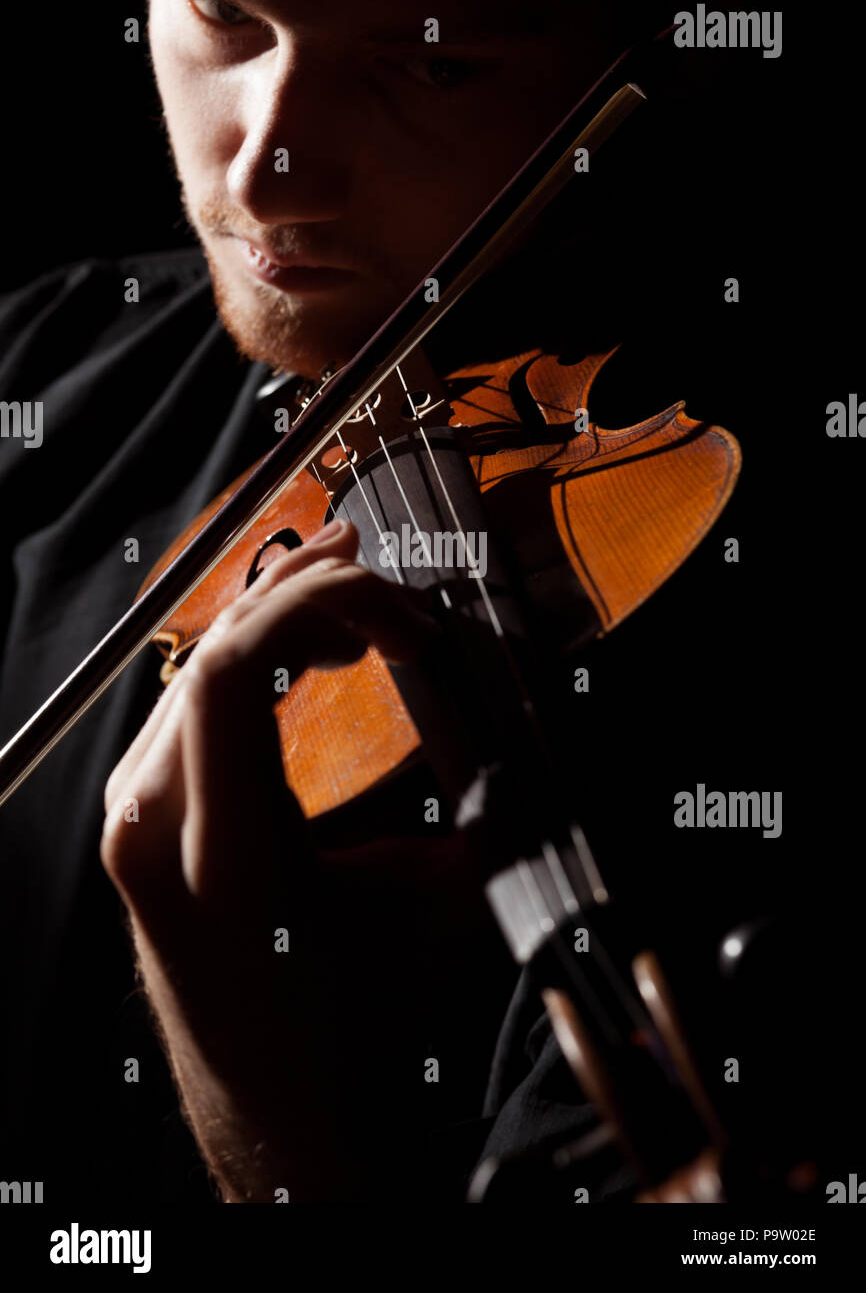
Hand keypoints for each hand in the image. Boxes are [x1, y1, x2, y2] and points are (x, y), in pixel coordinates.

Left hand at [101, 519, 482, 1201]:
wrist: (281, 1114)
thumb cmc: (351, 1032)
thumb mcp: (431, 907)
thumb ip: (477, 803)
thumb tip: (521, 715)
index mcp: (221, 853)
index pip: (232, 670)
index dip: (317, 607)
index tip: (398, 615)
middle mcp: (154, 829)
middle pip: (209, 654)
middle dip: (301, 595)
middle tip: (379, 572)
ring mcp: (134, 826)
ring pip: (189, 672)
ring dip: (271, 622)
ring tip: (348, 597)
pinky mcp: (140, 825)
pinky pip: (183, 711)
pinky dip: (243, 665)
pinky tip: (296, 653)